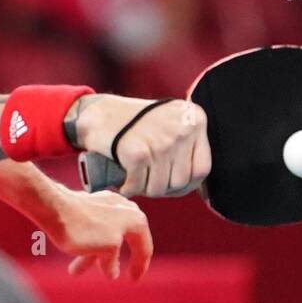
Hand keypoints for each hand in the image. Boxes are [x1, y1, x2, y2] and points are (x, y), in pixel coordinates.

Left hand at [46, 184, 153, 279]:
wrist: (53, 207)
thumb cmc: (83, 228)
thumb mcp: (105, 251)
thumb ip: (111, 262)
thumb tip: (112, 273)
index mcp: (136, 220)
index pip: (144, 248)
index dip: (139, 267)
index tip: (133, 280)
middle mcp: (125, 209)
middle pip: (122, 243)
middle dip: (109, 262)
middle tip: (108, 276)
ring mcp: (107, 204)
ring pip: (103, 237)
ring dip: (91, 257)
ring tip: (75, 271)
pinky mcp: (90, 203)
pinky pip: (93, 230)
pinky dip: (86, 244)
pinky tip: (74, 254)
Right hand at [71, 95, 210, 198]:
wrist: (98, 112)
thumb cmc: (135, 122)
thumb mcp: (172, 122)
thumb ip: (188, 144)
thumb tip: (199, 186)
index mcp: (195, 120)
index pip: (203, 169)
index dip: (187, 184)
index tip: (172, 186)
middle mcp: (182, 130)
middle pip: (181, 182)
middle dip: (163, 189)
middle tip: (148, 182)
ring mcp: (161, 142)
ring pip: (159, 188)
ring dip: (144, 190)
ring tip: (136, 181)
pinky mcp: (138, 153)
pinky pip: (138, 186)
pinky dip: (128, 188)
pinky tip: (124, 183)